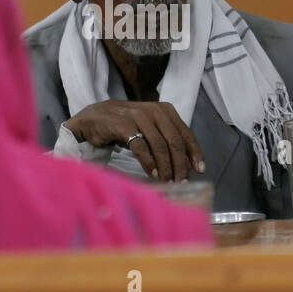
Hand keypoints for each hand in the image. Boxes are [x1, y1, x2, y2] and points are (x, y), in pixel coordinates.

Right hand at [64, 100, 205, 181]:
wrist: (92, 118)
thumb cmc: (124, 126)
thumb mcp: (149, 128)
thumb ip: (166, 140)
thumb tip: (186, 164)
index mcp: (164, 110)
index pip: (185, 132)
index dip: (194, 152)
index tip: (199, 169)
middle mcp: (153, 111)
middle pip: (174, 141)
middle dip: (180, 164)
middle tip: (182, 181)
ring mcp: (137, 116)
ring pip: (159, 145)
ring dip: (165, 167)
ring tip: (168, 181)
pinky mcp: (122, 125)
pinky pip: (140, 146)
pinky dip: (148, 162)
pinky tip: (152, 174)